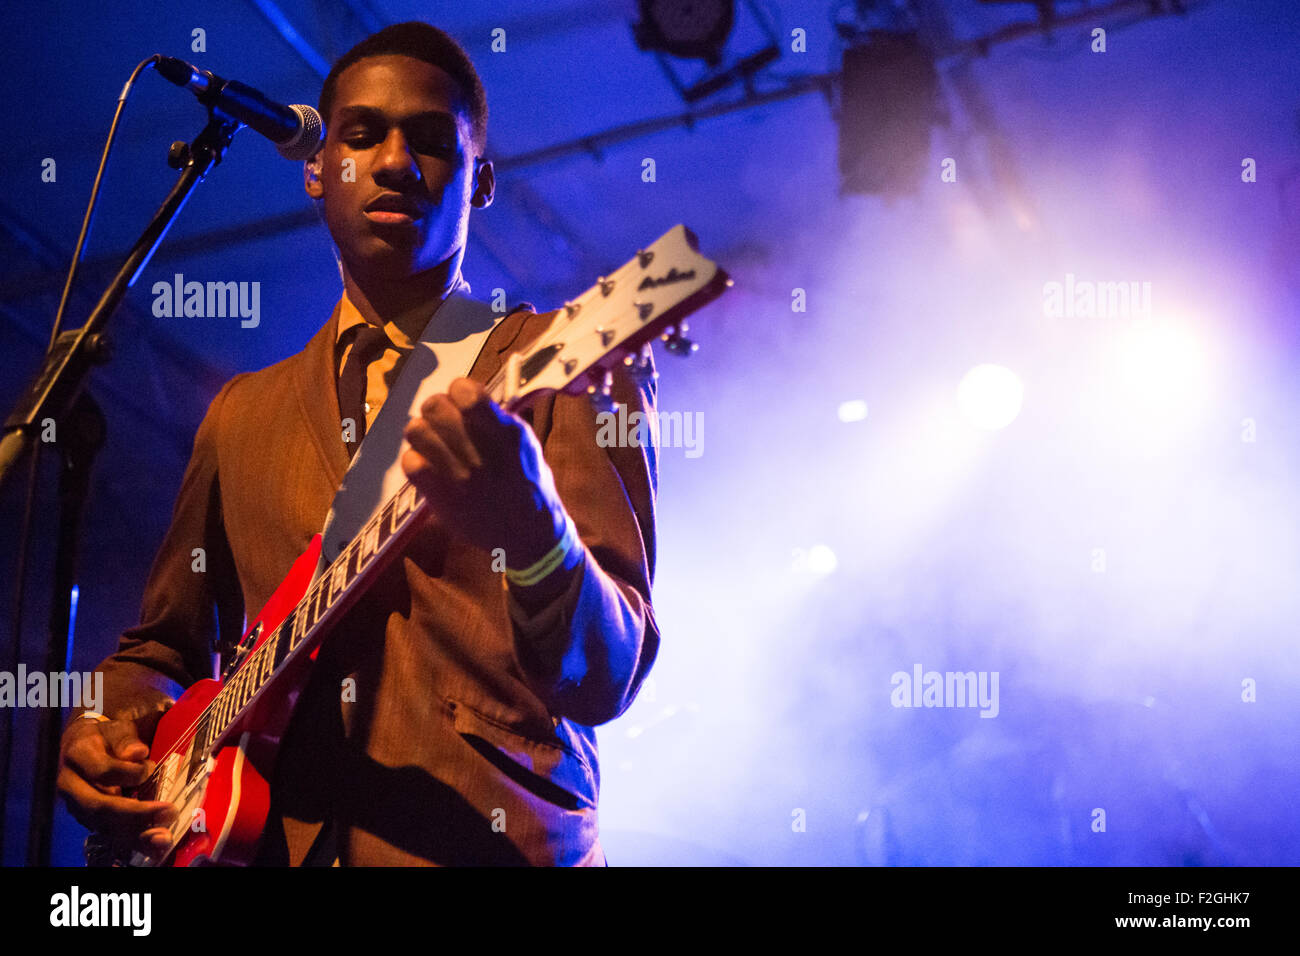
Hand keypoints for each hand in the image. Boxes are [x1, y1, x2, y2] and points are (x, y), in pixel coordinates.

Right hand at [58, 714, 176, 863]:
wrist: (96, 733)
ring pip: (101, 825)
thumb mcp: (121, 721)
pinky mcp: (91, 817)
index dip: (128, 774)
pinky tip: (155, 847)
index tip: (152, 769)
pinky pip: (109, 833)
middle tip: (167, 813)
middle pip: (97, 804)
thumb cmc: (114, 725)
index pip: (100, 770)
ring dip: (133, 835)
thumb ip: (127, 737)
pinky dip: (133, 842)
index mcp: (78, 751)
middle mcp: (71, 781)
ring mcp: (78, 803)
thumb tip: (137, 754)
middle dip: (133, 813)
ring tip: (163, 839)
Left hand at [401, 378, 567, 569]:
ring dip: (423, 432)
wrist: (528, 533)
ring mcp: (461, 479)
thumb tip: (462, 393)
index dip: (458, 390)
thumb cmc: (526, 480)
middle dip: (436, 408)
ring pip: (416, 431)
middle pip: (434, 407)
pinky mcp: (442, 499)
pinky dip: (416, 460)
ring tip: (433, 442)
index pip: (466, 392)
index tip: (462, 400)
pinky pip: (410, 463)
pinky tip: (429, 465)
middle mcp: (483, 454)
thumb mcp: (524, 443)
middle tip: (443, 420)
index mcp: (508, 434)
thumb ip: (495, 418)